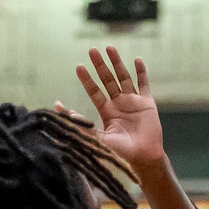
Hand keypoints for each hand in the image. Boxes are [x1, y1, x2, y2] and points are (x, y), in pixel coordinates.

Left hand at [76, 47, 163, 171]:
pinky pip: (144, 84)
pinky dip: (141, 72)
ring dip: (117, 63)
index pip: (95, 91)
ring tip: (109, 48)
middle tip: (92, 50)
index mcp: (107, 112)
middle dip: (100, 65)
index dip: (87, 79)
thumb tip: (60, 110)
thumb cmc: (120, 154)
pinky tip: (137, 60)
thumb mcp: (97, 139)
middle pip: (108, 80)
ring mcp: (134, 102)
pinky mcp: (147, 104)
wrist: (143, 160)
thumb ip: (81, 124)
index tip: (78, 67)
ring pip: (124, 77)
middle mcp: (119, 104)